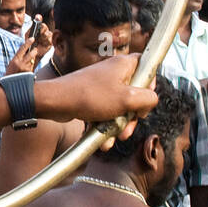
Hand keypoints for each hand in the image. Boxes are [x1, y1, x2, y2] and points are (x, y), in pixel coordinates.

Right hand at [5, 38, 39, 74]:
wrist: (10, 82)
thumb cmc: (11, 71)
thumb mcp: (12, 62)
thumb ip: (19, 56)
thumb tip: (27, 49)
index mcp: (15, 59)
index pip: (23, 48)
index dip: (28, 42)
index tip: (32, 38)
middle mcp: (21, 63)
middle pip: (31, 54)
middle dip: (34, 51)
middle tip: (35, 50)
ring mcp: (26, 68)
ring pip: (32, 61)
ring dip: (31, 61)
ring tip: (25, 65)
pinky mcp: (29, 73)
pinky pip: (32, 67)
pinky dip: (30, 67)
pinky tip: (25, 70)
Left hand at [37, 54, 156, 133]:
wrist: (55, 102)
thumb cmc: (90, 97)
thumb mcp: (127, 99)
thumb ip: (147, 99)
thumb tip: (152, 100)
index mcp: (124, 65)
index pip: (146, 66)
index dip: (150, 84)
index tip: (145, 100)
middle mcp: (113, 72)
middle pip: (134, 93)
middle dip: (132, 116)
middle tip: (127, 129)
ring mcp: (101, 86)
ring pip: (119, 107)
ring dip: (118, 126)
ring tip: (112, 139)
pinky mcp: (91, 98)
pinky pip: (104, 113)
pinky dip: (104, 126)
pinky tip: (102, 141)